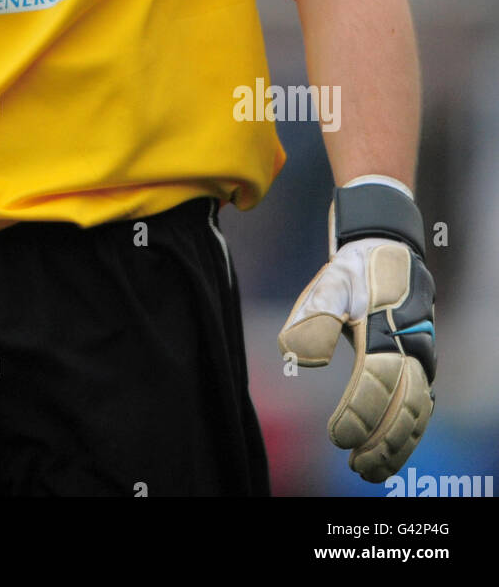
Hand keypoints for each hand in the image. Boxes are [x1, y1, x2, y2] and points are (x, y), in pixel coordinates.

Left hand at [278, 186, 435, 482]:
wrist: (387, 248)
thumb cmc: (351, 271)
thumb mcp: (327, 283)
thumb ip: (312, 318)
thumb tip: (298, 358)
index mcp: (385, 325)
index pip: (376, 380)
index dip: (359, 413)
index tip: (337, 438)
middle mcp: (411, 344)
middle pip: (403, 404)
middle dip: (381, 441)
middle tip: (356, 467)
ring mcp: (421, 355)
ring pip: (417, 410)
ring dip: (398, 444)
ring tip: (372, 470)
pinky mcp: (421, 363)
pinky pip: (421, 404)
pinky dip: (409, 432)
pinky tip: (393, 452)